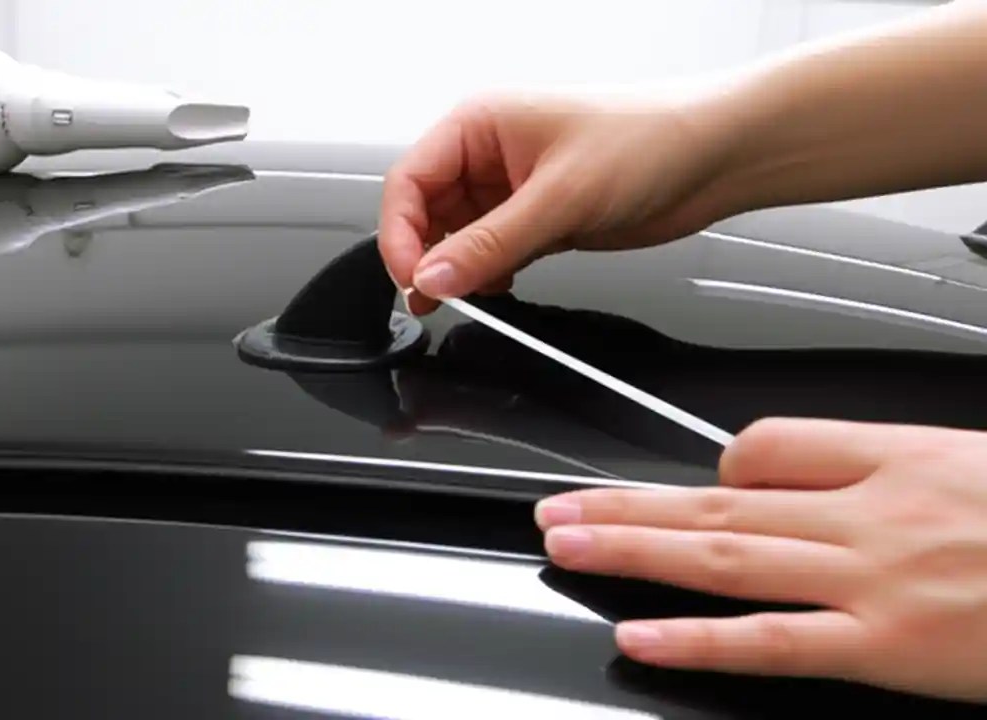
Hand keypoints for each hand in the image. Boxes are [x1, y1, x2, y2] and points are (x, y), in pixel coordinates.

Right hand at [378, 90, 742, 314]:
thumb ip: (490, 244)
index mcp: (478, 125)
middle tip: (434, 300)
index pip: (408, 184)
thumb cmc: (649, 139)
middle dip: (425, 259)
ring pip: (456, 239)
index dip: (399, 236)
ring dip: (458, 272)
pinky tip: (503, 286)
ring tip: (469, 297)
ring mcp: (511, 190)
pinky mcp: (536, 220)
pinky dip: (488, 276)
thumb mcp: (560, 197)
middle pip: (425, 215)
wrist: (716, 155)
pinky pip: (490, 254)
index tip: (412, 280)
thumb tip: (432, 278)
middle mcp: (487, 155)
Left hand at [535, 418, 986, 702]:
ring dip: (636, 551)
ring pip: (728, 559)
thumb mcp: (969, 459)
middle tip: (557, 509)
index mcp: (900, 455)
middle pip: (720, 501)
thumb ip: (880, 460)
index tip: (680, 489)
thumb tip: (777, 467)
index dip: (711, 469)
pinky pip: (777, 642)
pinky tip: (642, 635)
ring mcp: (877, 582)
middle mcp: (874, 513)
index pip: (768, 443)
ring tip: (569, 547)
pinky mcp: (893, 651)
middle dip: (628, 505)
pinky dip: (700, 639)